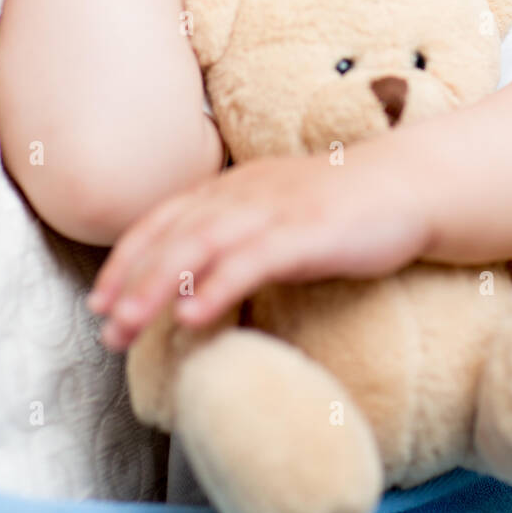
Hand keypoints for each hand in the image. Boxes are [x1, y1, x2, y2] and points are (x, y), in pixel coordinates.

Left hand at [86, 147, 432, 350]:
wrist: (411, 183)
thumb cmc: (346, 207)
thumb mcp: (280, 212)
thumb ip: (240, 236)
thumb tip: (201, 280)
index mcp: (235, 186)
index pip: (164, 218)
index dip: (127, 258)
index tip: (100, 298)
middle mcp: (246, 192)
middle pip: (172, 235)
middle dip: (132, 283)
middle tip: (105, 328)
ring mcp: (276, 209)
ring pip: (200, 245)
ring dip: (158, 287)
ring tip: (129, 326)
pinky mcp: (308, 231)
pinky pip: (253, 259)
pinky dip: (217, 286)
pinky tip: (193, 316)